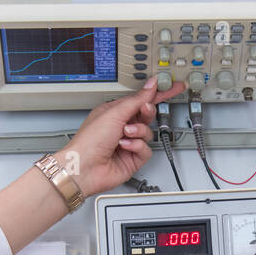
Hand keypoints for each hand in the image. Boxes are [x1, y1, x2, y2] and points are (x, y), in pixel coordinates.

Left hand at [55, 78, 183, 196]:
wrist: (84, 168)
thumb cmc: (90, 141)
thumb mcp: (115, 113)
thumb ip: (137, 100)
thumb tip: (150, 86)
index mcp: (115, 112)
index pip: (140, 99)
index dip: (156, 93)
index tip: (171, 86)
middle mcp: (121, 127)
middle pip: (146, 114)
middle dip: (147, 112)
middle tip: (146, 110)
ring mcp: (128, 143)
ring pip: (148, 132)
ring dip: (138, 132)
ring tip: (125, 134)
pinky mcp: (133, 158)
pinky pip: (146, 149)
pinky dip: (137, 147)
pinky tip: (125, 147)